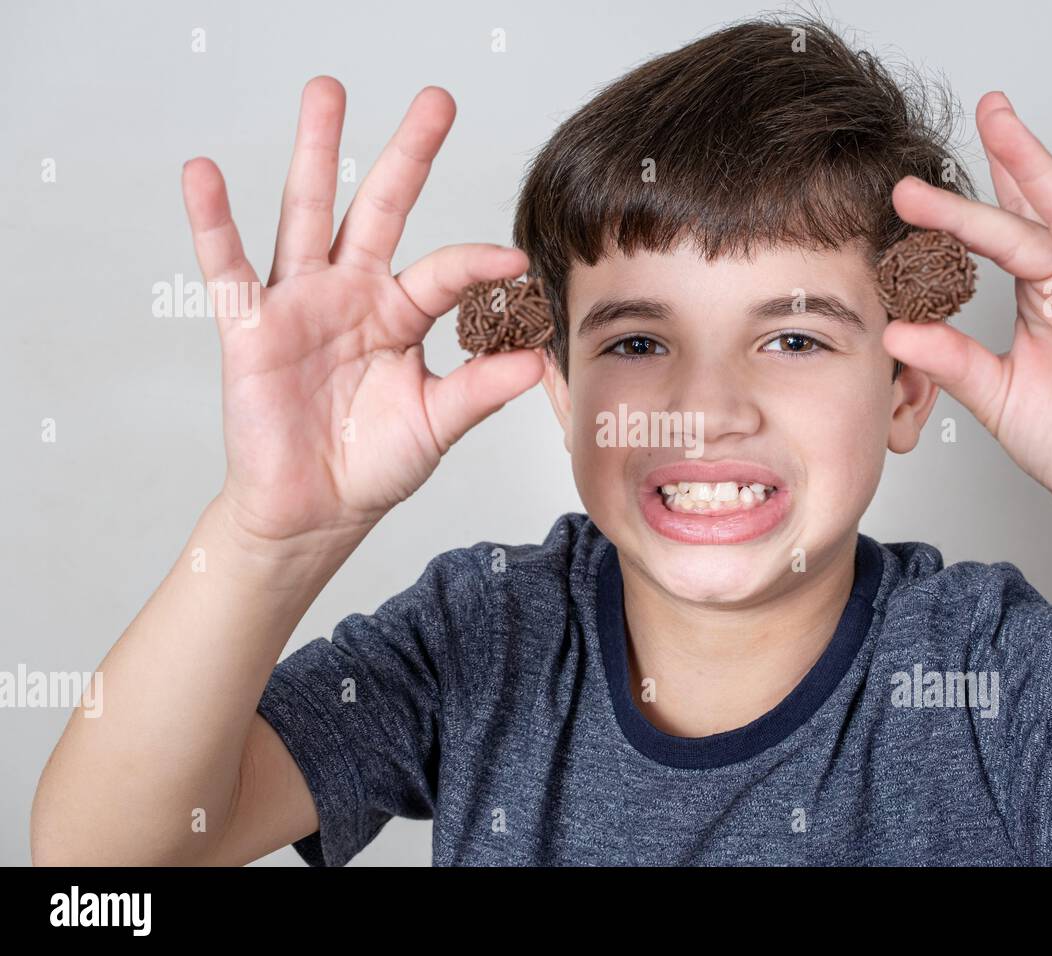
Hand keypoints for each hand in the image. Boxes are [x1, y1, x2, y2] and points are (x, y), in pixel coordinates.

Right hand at [182, 77, 542, 545]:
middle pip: (381, 209)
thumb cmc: (375, 462)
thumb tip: (538, 362)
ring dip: (317, 154)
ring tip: (327, 91)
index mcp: (401, 314)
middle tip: (438, 99)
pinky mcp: (251, 327)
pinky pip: (228, 267)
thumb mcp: (437, 423)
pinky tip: (203, 173)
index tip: (514, 261)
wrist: (316, 509)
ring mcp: (301, 302)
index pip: (445, 272)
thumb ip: (480, 389)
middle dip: (408, 155)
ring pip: (309, 214)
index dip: (478, 263)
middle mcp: (353, 293)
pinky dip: (212, 222)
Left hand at [885, 91, 1051, 556]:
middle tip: (977, 112)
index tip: (904, 197)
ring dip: (1042, 166)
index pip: (989, 242)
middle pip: (1029, 211)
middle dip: (1002, 163)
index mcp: (1035, 296)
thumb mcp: (998, 397)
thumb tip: (894, 333)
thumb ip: (952, 361)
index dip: (950, 217)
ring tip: (1008, 121)